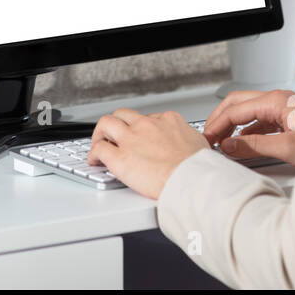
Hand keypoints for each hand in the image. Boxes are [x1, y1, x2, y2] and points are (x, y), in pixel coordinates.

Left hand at [86, 108, 209, 198]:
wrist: (191, 179)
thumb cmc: (198, 167)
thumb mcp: (200, 143)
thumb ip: (190, 140)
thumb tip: (193, 144)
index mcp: (167, 121)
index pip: (148, 117)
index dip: (141, 128)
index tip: (140, 136)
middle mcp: (146, 125)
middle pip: (123, 115)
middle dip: (117, 123)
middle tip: (114, 134)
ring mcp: (131, 139)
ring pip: (106, 124)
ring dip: (100, 133)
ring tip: (99, 142)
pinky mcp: (119, 157)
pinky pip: (99, 149)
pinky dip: (94, 154)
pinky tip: (95, 160)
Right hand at [201, 90, 294, 166]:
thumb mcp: (287, 148)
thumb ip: (255, 147)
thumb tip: (230, 146)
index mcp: (276, 101)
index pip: (235, 109)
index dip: (217, 124)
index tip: (206, 138)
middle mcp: (278, 100)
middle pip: (238, 103)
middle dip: (220, 118)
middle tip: (207, 135)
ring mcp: (282, 108)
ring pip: (247, 112)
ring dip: (232, 126)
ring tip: (220, 141)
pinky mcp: (287, 119)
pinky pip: (258, 121)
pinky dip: (245, 131)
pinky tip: (241, 144)